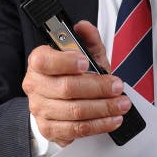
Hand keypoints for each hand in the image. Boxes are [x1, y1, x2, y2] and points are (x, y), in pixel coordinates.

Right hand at [22, 21, 131, 144]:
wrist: (59, 101)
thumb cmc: (70, 76)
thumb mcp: (82, 54)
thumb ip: (86, 40)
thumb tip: (84, 27)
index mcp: (38, 62)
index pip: (44, 61)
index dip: (65, 62)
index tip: (86, 62)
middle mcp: (35, 86)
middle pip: (67, 89)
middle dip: (98, 88)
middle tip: (117, 87)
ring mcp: (40, 109)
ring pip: (75, 112)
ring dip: (103, 109)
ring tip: (121, 104)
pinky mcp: (49, 129)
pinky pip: (76, 130)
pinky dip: (99, 125)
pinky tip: (112, 119)